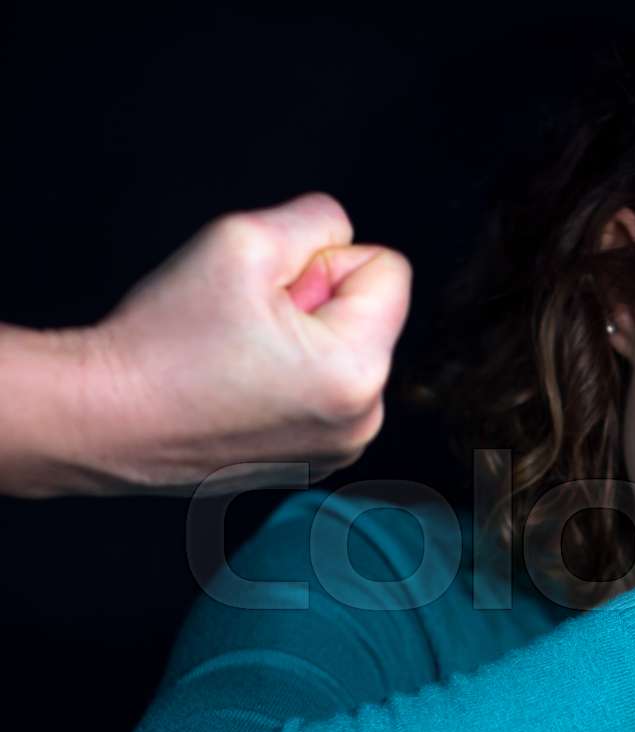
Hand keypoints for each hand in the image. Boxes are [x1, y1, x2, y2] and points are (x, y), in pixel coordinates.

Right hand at [69, 190, 409, 494]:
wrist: (99, 420)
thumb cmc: (161, 341)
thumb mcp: (242, 240)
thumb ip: (314, 219)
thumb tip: (340, 233)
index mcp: (360, 369)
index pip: (389, 270)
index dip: (325, 261)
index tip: (270, 288)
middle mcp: (364, 420)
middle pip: (369, 315)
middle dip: (315, 304)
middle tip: (245, 325)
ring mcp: (339, 448)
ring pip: (346, 354)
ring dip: (302, 341)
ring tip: (236, 356)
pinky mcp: (312, 462)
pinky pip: (324, 393)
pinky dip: (290, 380)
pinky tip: (235, 386)